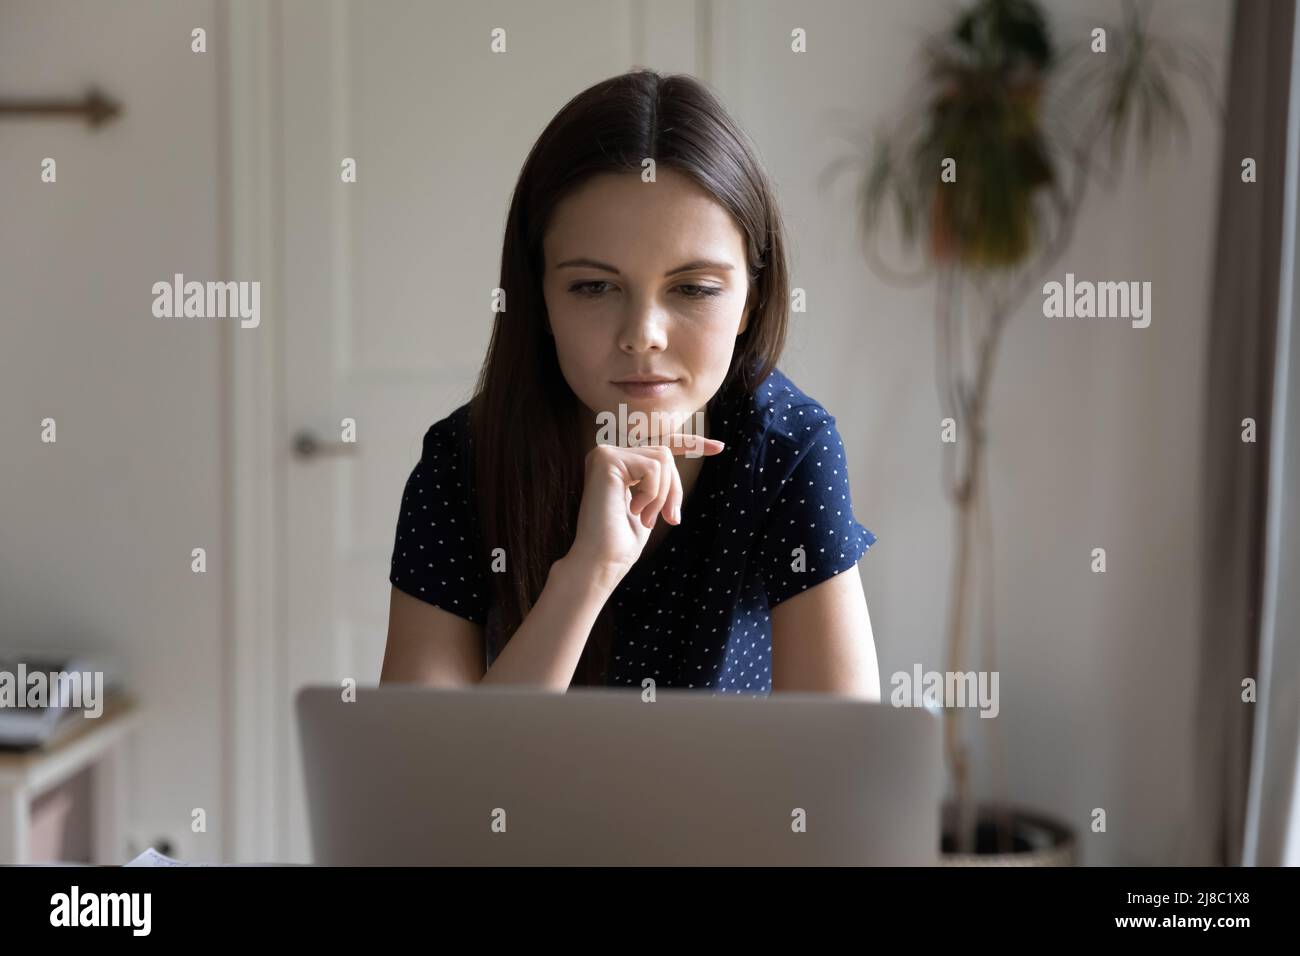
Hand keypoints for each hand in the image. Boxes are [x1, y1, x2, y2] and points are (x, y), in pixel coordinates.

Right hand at [565, 433, 724, 586]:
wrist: (602, 560)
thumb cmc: (623, 541)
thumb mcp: (651, 506)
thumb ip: (660, 483)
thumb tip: (674, 468)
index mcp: (618, 465)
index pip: (659, 447)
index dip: (690, 444)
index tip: (719, 448)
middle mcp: (607, 454)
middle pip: (665, 453)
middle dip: (673, 489)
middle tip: (668, 519)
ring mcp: (605, 454)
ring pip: (662, 458)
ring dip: (661, 495)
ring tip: (644, 518)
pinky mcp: (606, 459)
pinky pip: (653, 466)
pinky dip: (653, 493)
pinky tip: (634, 510)